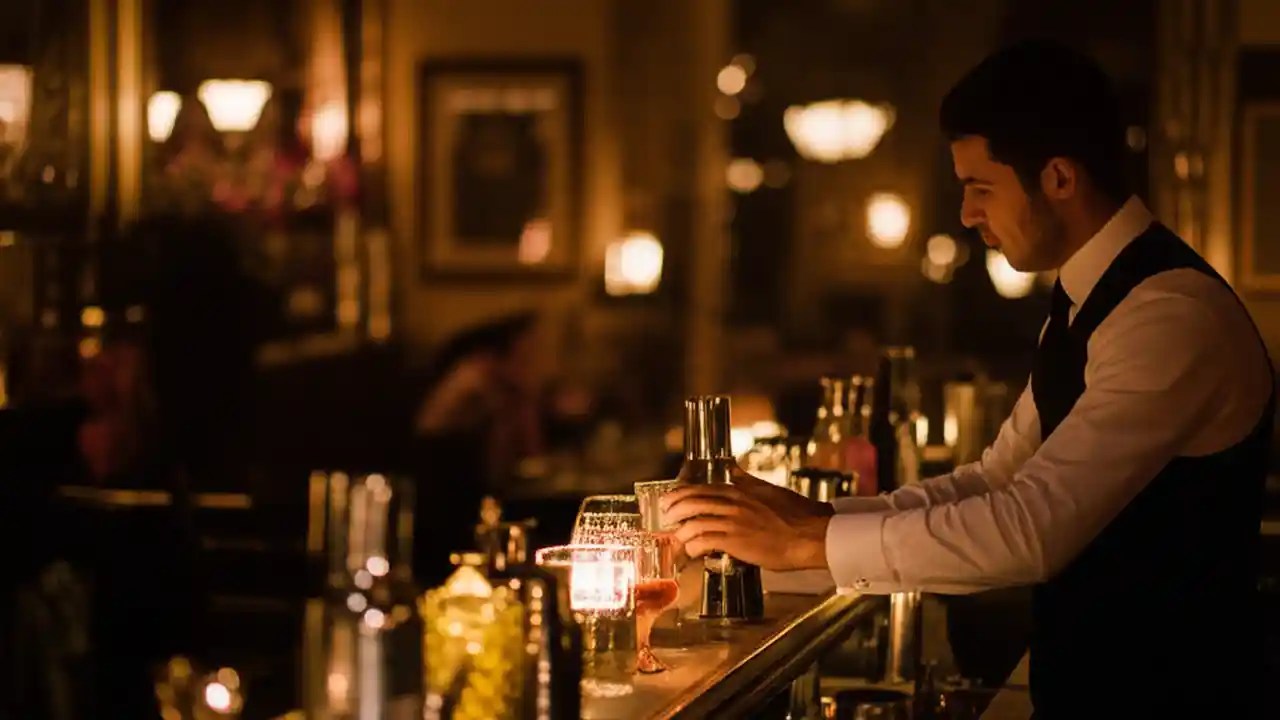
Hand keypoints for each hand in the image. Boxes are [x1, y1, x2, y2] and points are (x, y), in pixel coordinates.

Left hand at [660, 474, 833, 570]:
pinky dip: (694, 546)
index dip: (681, 494)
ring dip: (682, 531)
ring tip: (679, 538)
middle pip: (692, 503)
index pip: (701, 488)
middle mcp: (733, 503)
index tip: (671, 500)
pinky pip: (705, 541)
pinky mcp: (735, 541)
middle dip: (674, 510)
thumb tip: (733, 467)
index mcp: (739, 491)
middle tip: (666, 517)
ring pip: (695, 522)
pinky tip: (694, 550)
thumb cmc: (795, 515)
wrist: (811, 535)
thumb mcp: (767, 489)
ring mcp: (733, 522)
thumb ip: (746, 479)